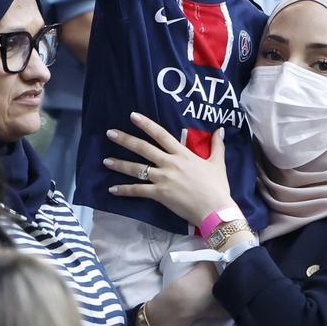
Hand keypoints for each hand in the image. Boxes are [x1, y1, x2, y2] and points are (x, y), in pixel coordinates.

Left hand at [103, 112, 233, 225]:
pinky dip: (124, 190)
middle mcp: (170, 163)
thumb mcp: (218, 163)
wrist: (215, 209)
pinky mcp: (160, 194)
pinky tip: (112, 189)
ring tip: (105, 161)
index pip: (161, 135)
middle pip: (143, 148)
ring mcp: (163, 178)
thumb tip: (221, 130)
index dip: (146, 124)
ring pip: (137, 168)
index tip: (132, 116)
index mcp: (182, 154)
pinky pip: (138, 190)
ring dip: (120, 164)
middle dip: (125, 139)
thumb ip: (217, 145)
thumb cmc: (217, 187)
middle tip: (110, 133)